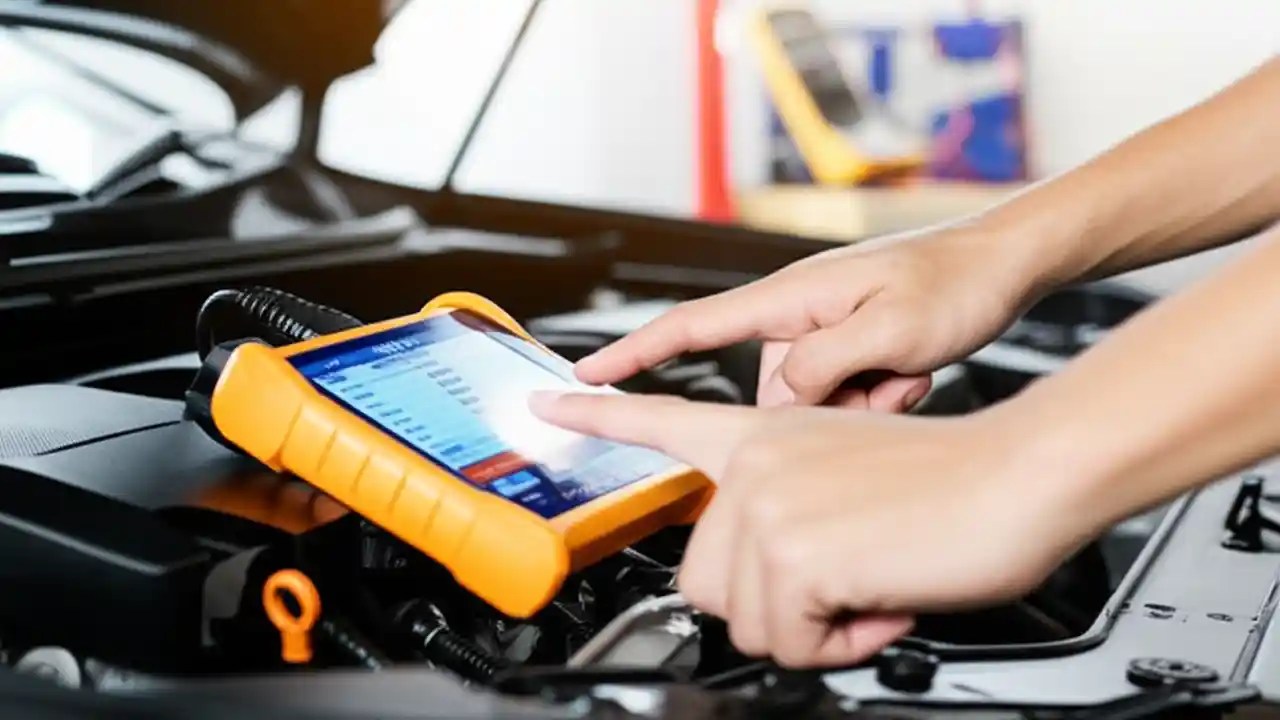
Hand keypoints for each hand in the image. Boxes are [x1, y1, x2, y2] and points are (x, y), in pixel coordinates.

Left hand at [531, 392, 1090, 667]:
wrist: (1017, 475)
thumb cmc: (951, 483)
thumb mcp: (844, 474)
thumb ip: (785, 506)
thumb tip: (761, 568)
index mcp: (762, 433)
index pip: (661, 419)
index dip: (597, 416)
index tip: (549, 404)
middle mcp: (752, 459)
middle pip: (705, 578)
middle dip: (773, 605)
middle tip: (841, 586)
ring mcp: (765, 501)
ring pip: (745, 617)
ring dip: (812, 626)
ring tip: (867, 587)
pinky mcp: (790, 547)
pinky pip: (787, 638)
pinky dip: (839, 643)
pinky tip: (879, 601)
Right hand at [574, 227, 1037, 408]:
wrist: (1005, 264)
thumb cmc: (954, 282)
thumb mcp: (890, 329)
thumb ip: (822, 368)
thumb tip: (781, 403)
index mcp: (790, 298)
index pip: (691, 328)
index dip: (633, 356)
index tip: (586, 380)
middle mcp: (796, 313)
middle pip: (771, 391)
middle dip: (822, 408)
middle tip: (886, 380)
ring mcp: (822, 328)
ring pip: (809, 403)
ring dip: (858, 404)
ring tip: (906, 374)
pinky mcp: (847, 342)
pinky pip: (839, 395)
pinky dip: (874, 395)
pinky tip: (911, 375)